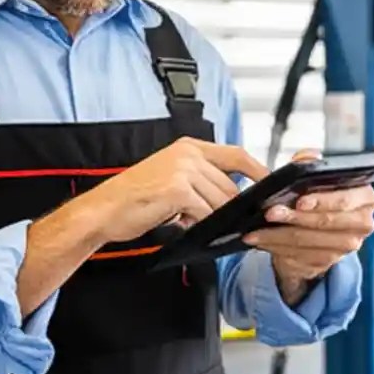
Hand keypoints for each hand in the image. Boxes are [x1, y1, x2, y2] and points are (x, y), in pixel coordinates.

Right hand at [77, 137, 269, 244]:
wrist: (103, 210)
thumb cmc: (135, 199)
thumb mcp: (171, 179)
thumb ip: (201, 181)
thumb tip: (231, 198)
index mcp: (189, 147)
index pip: (237, 154)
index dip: (258, 170)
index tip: (271, 184)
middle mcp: (188, 154)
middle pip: (231, 185)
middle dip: (234, 207)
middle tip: (235, 222)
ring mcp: (183, 170)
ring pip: (220, 201)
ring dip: (215, 218)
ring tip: (200, 225)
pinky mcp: (177, 190)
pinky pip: (205, 213)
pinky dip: (202, 224)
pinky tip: (187, 226)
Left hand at [244, 150, 373, 304]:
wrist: (320, 229)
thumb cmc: (320, 197)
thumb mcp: (318, 177)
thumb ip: (312, 163)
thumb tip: (308, 156)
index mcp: (366, 198)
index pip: (344, 200)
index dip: (321, 201)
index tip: (299, 201)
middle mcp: (362, 224)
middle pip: (325, 223)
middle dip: (294, 218)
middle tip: (270, 213)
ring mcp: (347, 246)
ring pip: (307, 241)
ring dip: (278, 236)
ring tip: (255, 230)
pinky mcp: (328, 262)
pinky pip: (299, 256)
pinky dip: (275, 247)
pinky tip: (260, 240)